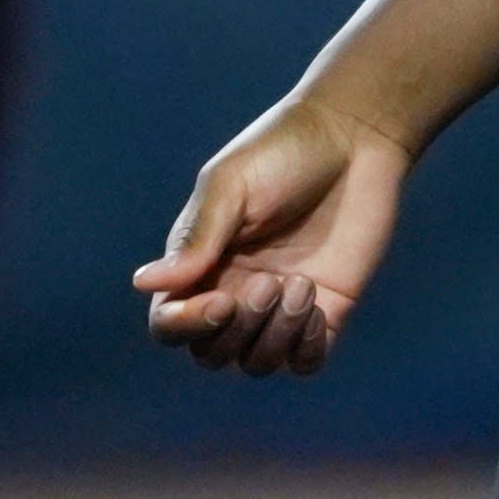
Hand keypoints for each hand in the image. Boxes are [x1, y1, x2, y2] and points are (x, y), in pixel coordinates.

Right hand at [136, 95, 411, 375]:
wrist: (354, 136)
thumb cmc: (283, 151)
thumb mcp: (231, 185)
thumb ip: (196, 238)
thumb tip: (143, 283)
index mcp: (200, 262)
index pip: (170, 322)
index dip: (186, 326)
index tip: (221, 300)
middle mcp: (234, 291)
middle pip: (210, 352)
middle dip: (236, 330)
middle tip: (270, 282)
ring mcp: (279, 306)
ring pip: (256, 363)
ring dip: (275, 336)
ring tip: (302, 285)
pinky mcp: (326, 311)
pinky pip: (304, 363)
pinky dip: (305, 350)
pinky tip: (318, 307)